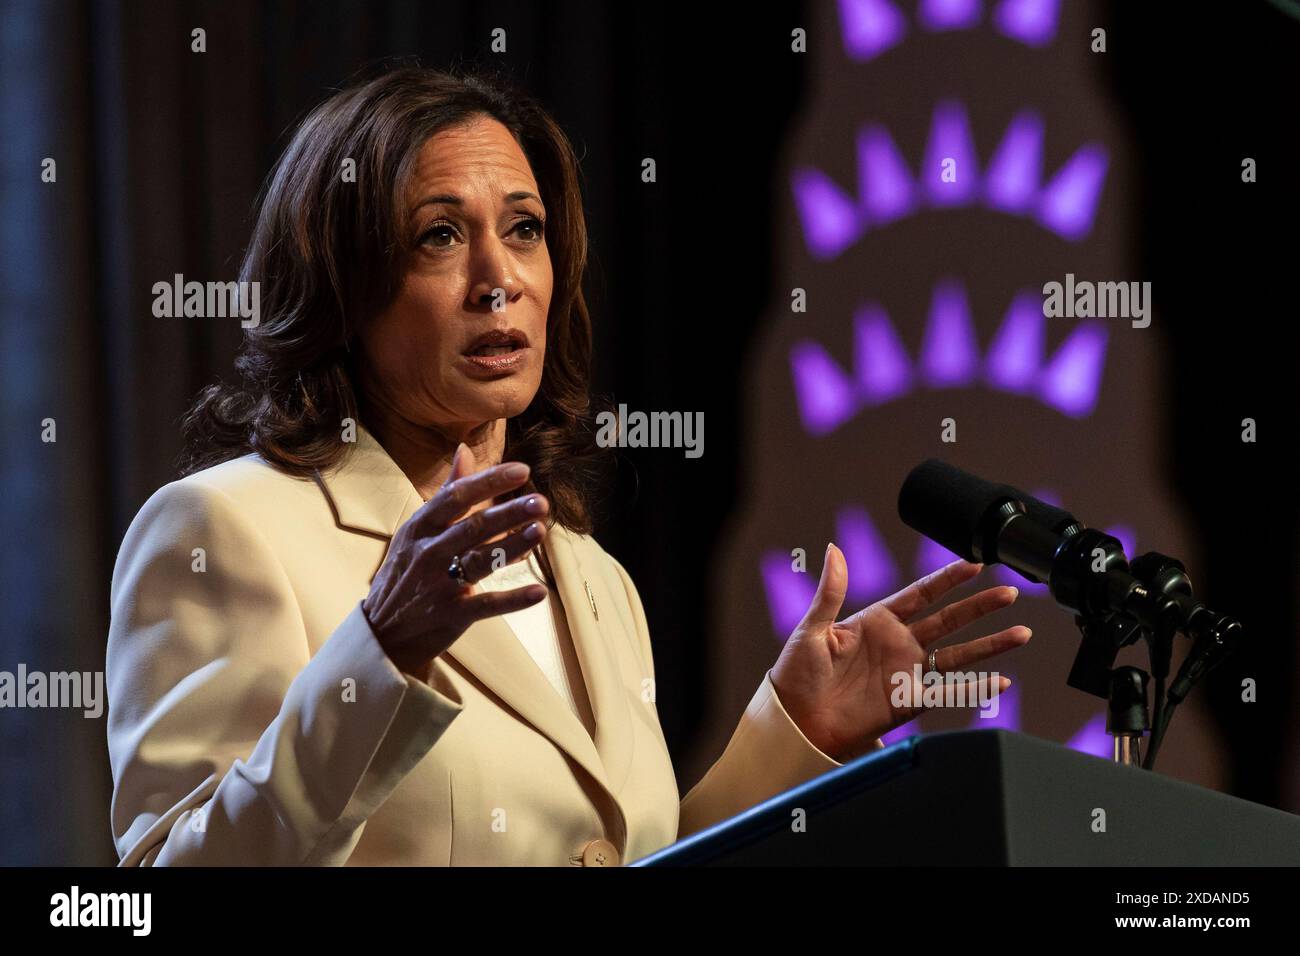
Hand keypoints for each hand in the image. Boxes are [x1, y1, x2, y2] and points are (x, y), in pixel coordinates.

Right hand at [362, 443, 549, 676]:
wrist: (380, 632)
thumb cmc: (404, 573)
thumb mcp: (416, 530)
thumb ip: (445, 492)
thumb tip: (464, 450)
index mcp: (420, 528)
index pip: (456, 496)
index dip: (489, 482)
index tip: (522, 471)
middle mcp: (428, 553)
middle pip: (472, 527)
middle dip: (508, 512)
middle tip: (541, 501)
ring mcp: (438, 584)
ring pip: (481, 561)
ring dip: (513, 546)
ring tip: (539, 531)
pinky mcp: (451, 615)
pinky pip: (486, 605)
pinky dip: (513, 600)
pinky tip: (538, 592)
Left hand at [770, 545, 1031, 760]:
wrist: (795, 721)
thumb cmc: (796, 674)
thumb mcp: (812, 629)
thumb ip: (830, 592)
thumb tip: (834, 549)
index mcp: (876, 619)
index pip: (921, 593)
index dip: (948, 579)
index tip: (975, 564)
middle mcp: (898, 643)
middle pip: (949, 620)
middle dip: (980, 606)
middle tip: (1010, 593)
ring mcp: (907, 672)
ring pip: (958, 655)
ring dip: (989, 645)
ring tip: (1022, 633)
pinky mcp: (909, 702)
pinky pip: (948, 693)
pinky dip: (975, 688)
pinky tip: (1000, 681)